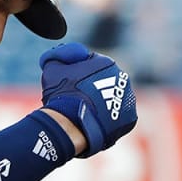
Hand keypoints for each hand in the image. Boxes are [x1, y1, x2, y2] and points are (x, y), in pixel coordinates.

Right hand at [39, 43, 136, 157]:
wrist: (72, 123)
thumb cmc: (62, 94)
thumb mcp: (52, 67)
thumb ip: (58, 57)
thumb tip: (60, 57)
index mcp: (106, 62)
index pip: (92, 63)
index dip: (78, 71)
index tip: (70, 81)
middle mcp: (122, 78)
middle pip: (105, 81)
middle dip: (92, 87)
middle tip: (77, 98)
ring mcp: (128, 99)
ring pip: (112, 98)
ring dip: (101, 102)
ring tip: (85, 111)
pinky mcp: (129, 119)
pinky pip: (117, 115)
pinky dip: (108, 118)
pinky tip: (94, 120)